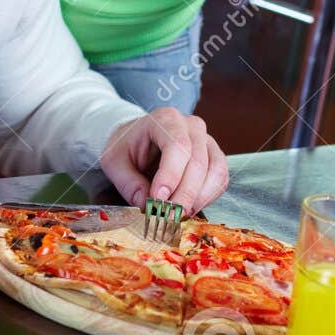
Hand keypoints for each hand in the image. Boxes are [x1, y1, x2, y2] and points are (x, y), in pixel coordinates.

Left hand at [100, 108, 228, 214]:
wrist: (135, 139)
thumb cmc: (125, 147)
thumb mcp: (114, 162)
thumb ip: (127, 183)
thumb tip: (145, 203)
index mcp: (166, 119)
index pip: (177, 146)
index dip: (171, 175)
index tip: (157, 199)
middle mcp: (192, 126)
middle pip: (198, 162)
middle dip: (183, 195)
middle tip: (167, 216)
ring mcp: (207, 140)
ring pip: (215, 171)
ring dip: (198, 199)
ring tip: (177, 214)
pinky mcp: (214, 157)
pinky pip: (220, 179)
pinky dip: (207, 198)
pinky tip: (189, 208)